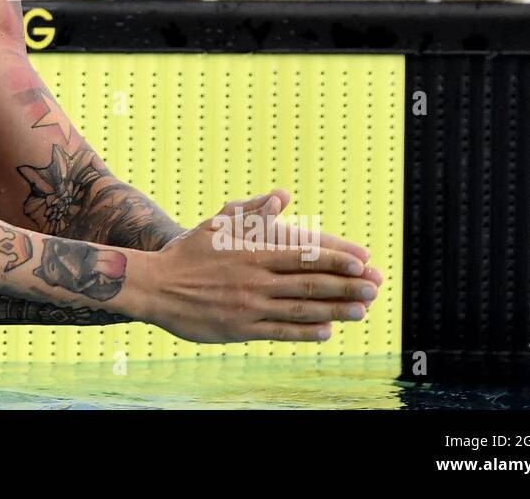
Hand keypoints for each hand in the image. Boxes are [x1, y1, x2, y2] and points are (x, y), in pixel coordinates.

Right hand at [144, 189, 380, 342]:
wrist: (155, 286)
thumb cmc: (187, 252)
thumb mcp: (217, 224)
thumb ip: (251, 212)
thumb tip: (281, 197)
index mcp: (253, 252)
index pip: (305, 255)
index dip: (337, 259)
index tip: (363, 261)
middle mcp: (256, 280)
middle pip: (310, 283)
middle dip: (346, 285)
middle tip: (374, 286)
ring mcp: (250, 306)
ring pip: (300, 309)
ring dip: (334, 310)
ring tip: (360, 310)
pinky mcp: (241, 328)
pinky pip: (280, 331)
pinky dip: (305, 332)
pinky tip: (326, 330)